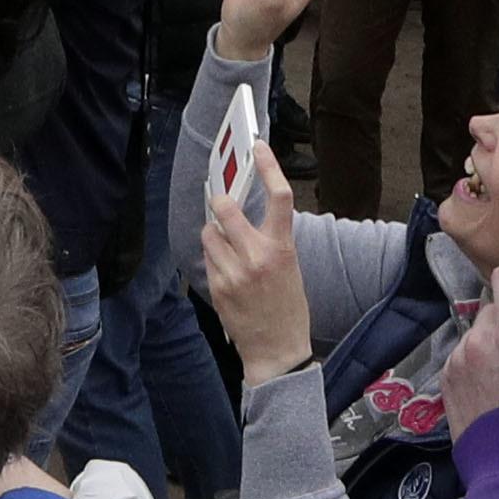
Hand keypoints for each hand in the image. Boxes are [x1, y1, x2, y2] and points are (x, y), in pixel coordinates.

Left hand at [204, 135, 317, 378]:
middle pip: (226, 207)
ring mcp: (233, 272)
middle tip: (224, 205)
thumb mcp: (290, 267)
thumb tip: (247, 213)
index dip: (269, 166)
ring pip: (209, 232)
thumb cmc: (288, 307)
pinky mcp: (217, 287)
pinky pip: (207, 257)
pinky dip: (213, 257)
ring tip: (228, 248)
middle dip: (221, 202)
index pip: (279, 196)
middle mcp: (256, 256)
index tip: (259, 147)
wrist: (277, 351)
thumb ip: (271, 238)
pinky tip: (226, 271)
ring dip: (215, 233)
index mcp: (282, 248)